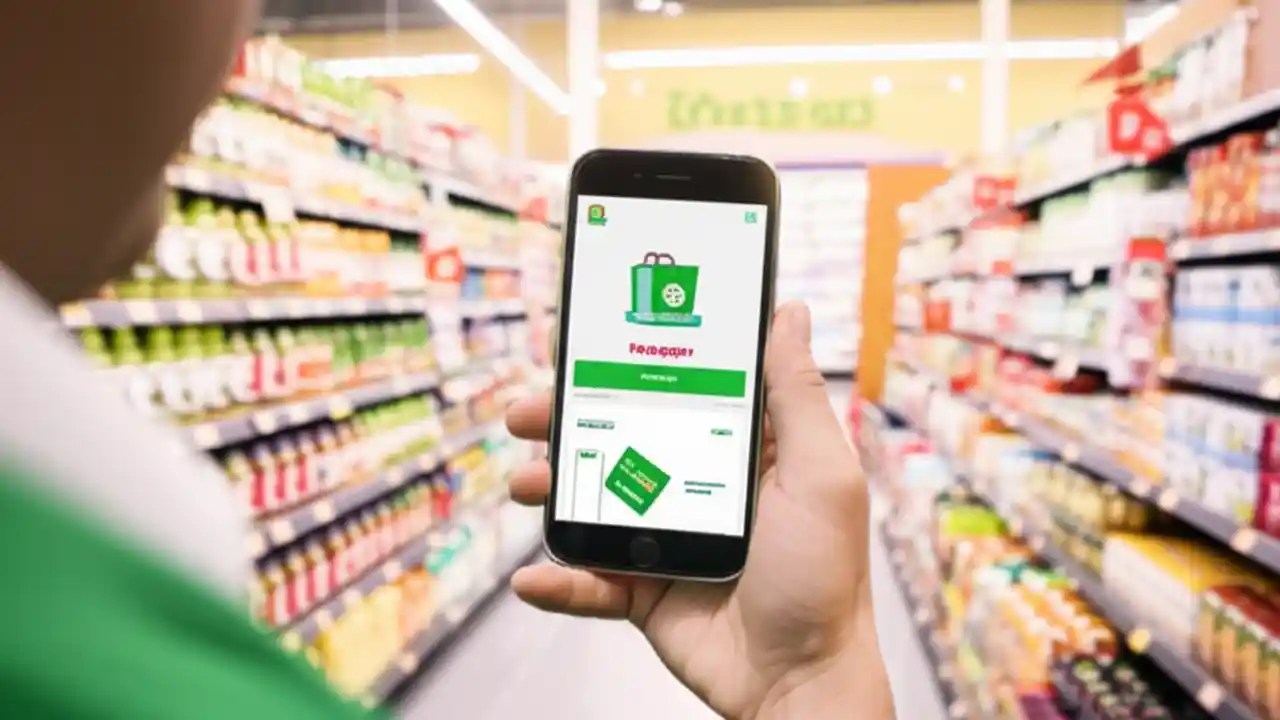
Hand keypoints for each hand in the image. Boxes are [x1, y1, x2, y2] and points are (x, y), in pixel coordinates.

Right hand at [504, 301, 893, 719]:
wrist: (801, 683)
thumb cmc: (825, 578)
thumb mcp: (819, 474)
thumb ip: (794, 396)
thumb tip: (788, 314)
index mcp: (741, 452)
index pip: (677, 392)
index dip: (630, 368)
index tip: (588, 346)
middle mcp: (698, 487)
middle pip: (620, 439)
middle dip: (567, 423)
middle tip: (528, 414)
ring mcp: (668, 539)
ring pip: (594, 502)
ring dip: (551, 490)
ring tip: (527, 485)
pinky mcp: (646, 591)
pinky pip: (590, 581)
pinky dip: (557, 580)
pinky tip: (531, 577)